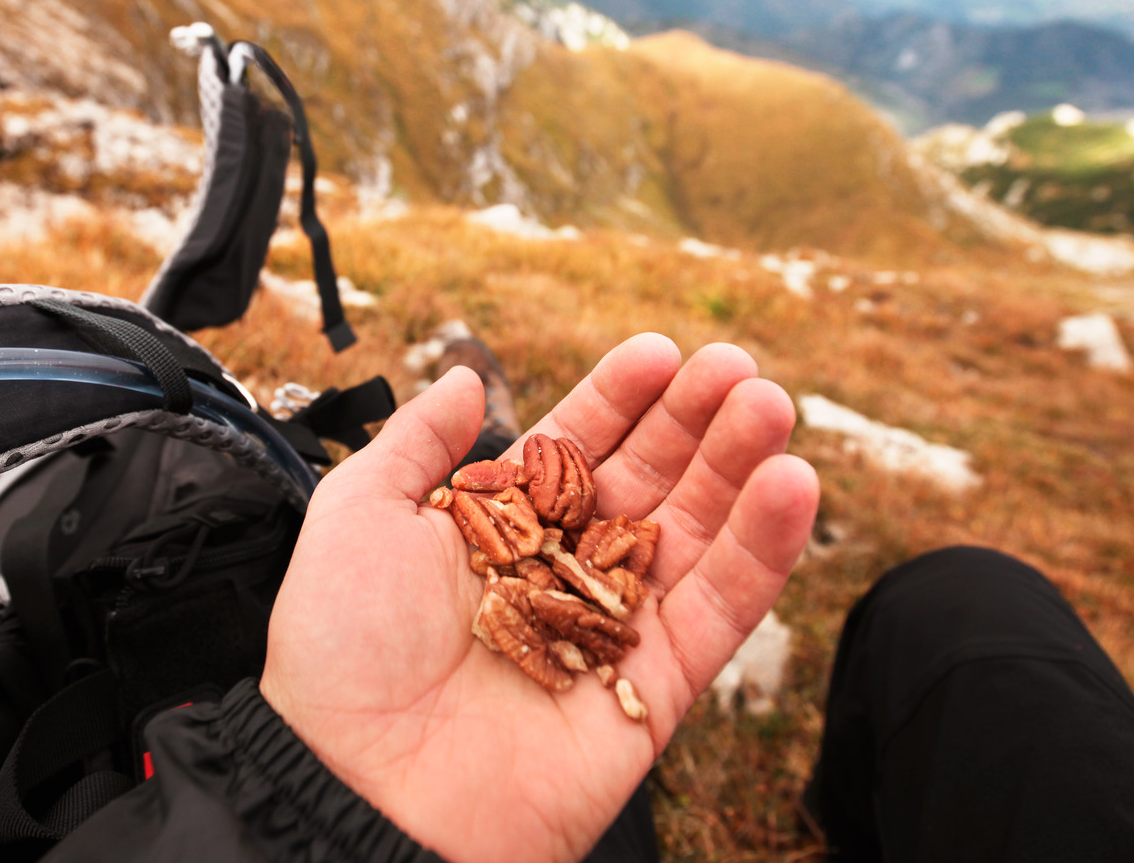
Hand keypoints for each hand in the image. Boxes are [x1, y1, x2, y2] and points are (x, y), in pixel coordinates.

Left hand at [260, 334, 818, 862]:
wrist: (358, 781)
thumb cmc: (342, 651)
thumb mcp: (358, 515)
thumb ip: (416, 441)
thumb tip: (464, 377)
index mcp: (497, 532)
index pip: (575, 449)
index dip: (619, 399)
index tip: (661, 352)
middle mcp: (560, 575)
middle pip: (647, 484)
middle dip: (694, 422)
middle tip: (736, 368)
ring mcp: (611, 632)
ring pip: (694, 539)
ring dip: (739, 471)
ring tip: (770, 407)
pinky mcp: (654, 692)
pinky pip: (720, 616)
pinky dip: (762, 553)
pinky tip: (791, 486)